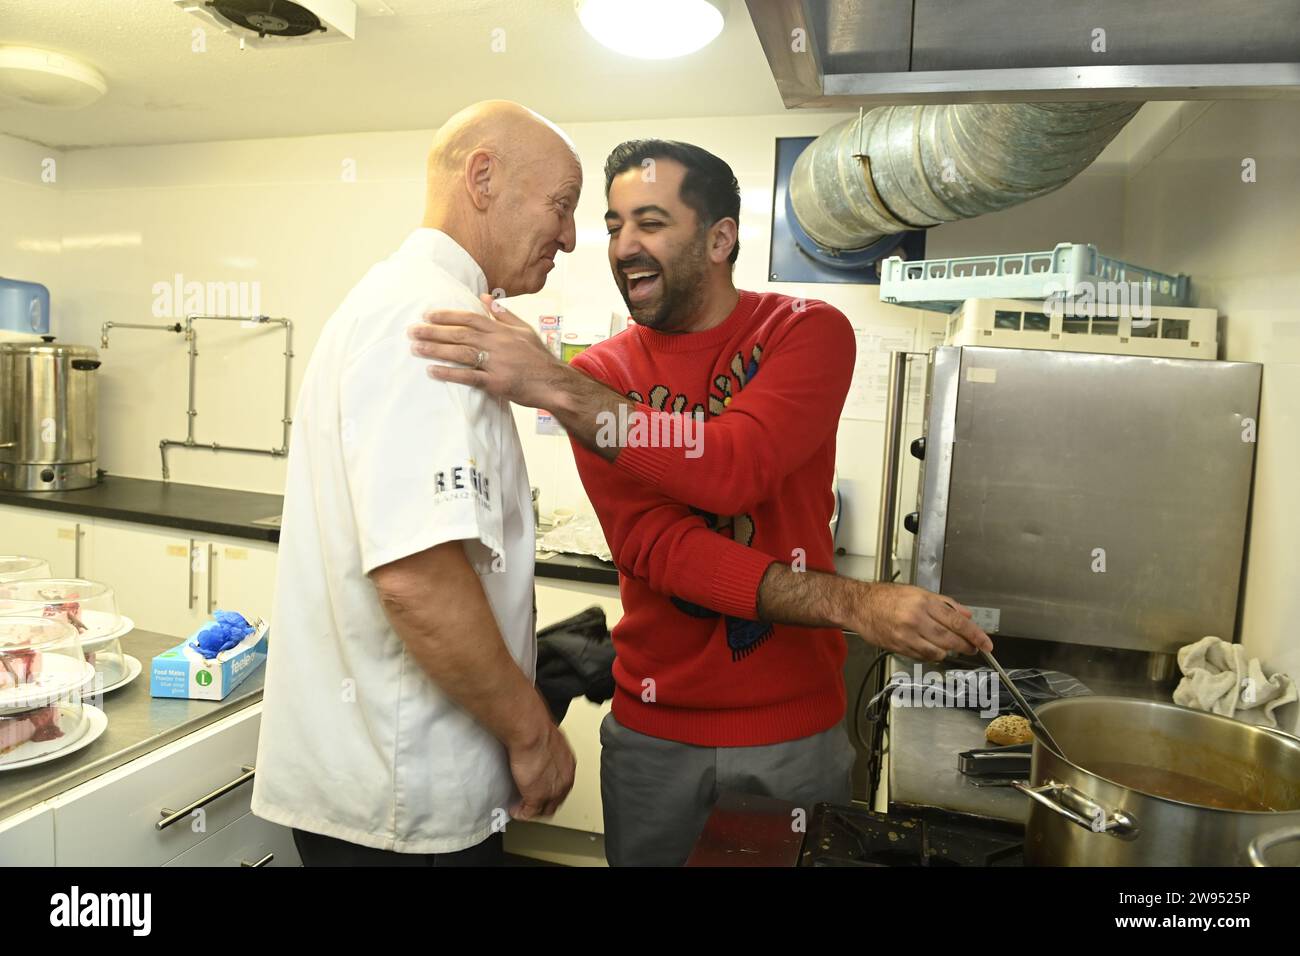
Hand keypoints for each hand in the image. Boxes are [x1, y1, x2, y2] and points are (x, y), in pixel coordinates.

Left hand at [408, 293, 564, 407]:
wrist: (554, 383)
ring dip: (436, 350)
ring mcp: (496, 364)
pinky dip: (449, 373)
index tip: (428, 314)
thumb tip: (486, 297)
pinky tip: (433, 371)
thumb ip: (504, 315)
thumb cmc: (539, 358)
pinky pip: (468, 377)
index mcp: (502, 331)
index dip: (447, 315)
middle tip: (412, 330)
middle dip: (434, 331)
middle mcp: (497, 344)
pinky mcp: (496, 383)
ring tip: (415, 348)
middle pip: (460, 334)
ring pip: (461, 353)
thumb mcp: (525, 331)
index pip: (470, 318)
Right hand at [507, 720, 575, 820]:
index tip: (542, 789)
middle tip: (531, 801)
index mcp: (568, 765)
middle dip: (544, 802)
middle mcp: (564, 780)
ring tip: (522, 808)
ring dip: (532, 810)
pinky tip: (514, 811)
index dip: (551, 789)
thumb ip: (546, 748)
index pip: (562, 785)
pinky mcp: (536, 797)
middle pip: (556, 800)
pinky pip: (528, 812)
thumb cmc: (537, 728)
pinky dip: (521, 813)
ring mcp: (552, 791)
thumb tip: (538, 745)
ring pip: (544, 809)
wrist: (531, 731)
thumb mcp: (548, 738)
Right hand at [849, 582, 991, 661]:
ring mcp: (907, 635)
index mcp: (924, 602)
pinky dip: (932, 655)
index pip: (957, 622)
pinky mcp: (899, 647)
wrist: (860, 605)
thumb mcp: (919, 593)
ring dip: (948, 652)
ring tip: (949, 646)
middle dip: (966, 646)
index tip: (986, 643)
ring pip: (938, 652)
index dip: (975, 635)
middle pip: (950, 639)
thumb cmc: (886, 597)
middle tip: (973, 648)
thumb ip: (945, 604)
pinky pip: (923, 657)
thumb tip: (966, 614)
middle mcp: (916, 619)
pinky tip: (932, 648)